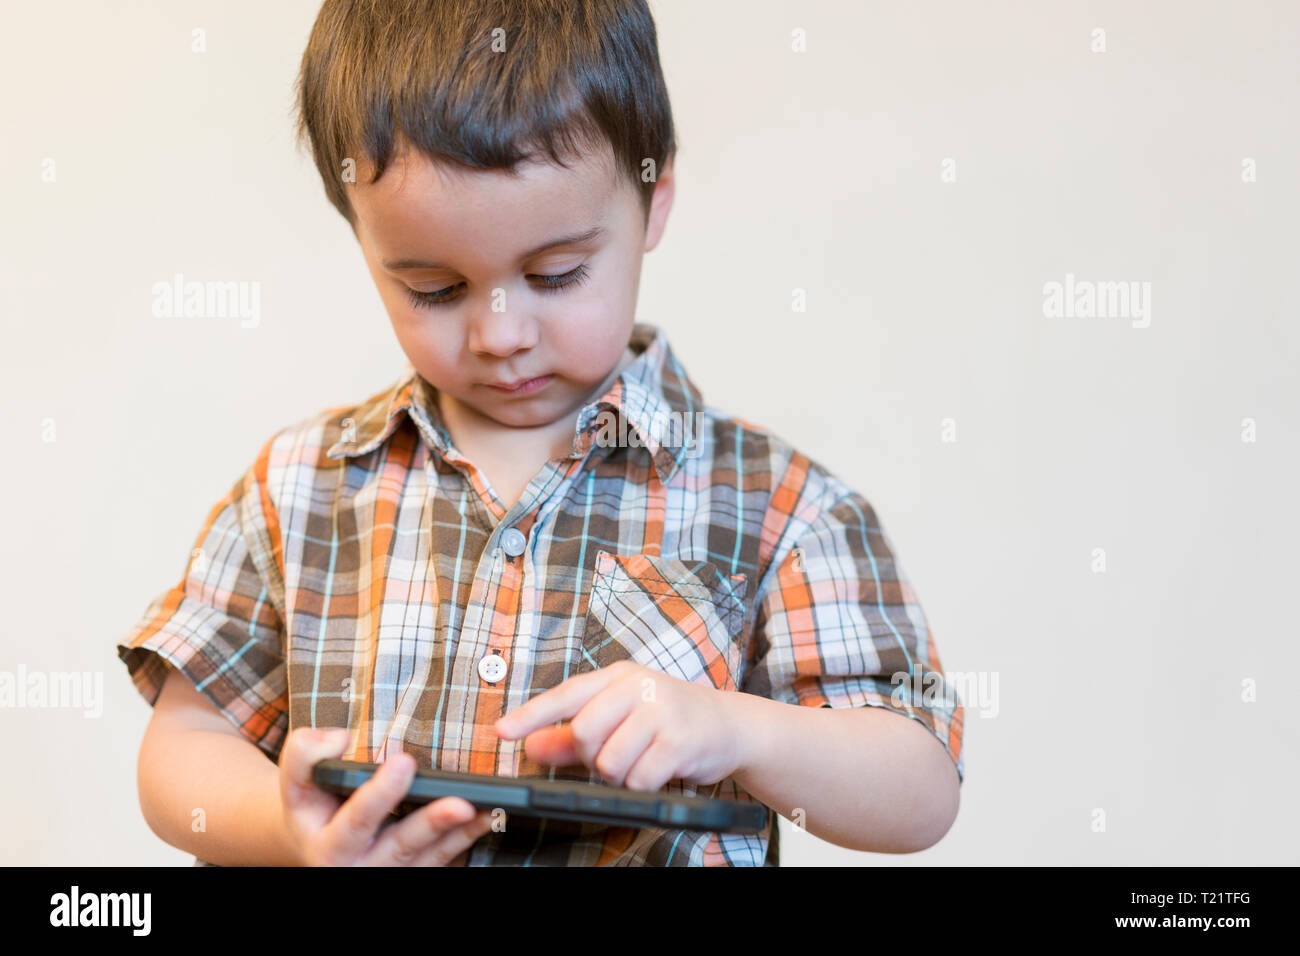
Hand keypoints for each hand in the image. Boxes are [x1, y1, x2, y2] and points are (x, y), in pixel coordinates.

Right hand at [278, 727, 494, 865]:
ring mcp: (389, 875)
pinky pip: (442, 862)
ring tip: (484, 811)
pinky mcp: (411, 873)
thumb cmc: (313, 803)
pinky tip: (483, 820)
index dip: (380, 794)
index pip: (355, 821)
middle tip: (460, 803)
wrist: (316, 843)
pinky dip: (464, 841)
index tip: (404, 762)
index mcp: (327, 846)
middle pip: (401, 846)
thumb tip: (340, 738)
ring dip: (460, 834)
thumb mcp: (296, 778)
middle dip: (432, 824)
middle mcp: (359, 868)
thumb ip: (306, 752)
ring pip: (429, 858)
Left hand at [493, 660, 746, 789]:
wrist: (731, 726)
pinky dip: (644, 785)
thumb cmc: (669, 720)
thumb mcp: (621, 718)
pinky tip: (661, 770)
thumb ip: (571, 736)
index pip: (567, 694)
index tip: (502, 731)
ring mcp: (661, 710)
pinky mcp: (680, 740)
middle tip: (619, 753)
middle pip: (584, 734)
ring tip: (644, 760)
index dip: (532, 715)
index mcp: (619, 676)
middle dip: (594, 757)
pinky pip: (639, 780)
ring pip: (609, 762)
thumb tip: (531, 746)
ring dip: (621, 775)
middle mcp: (638, 686)